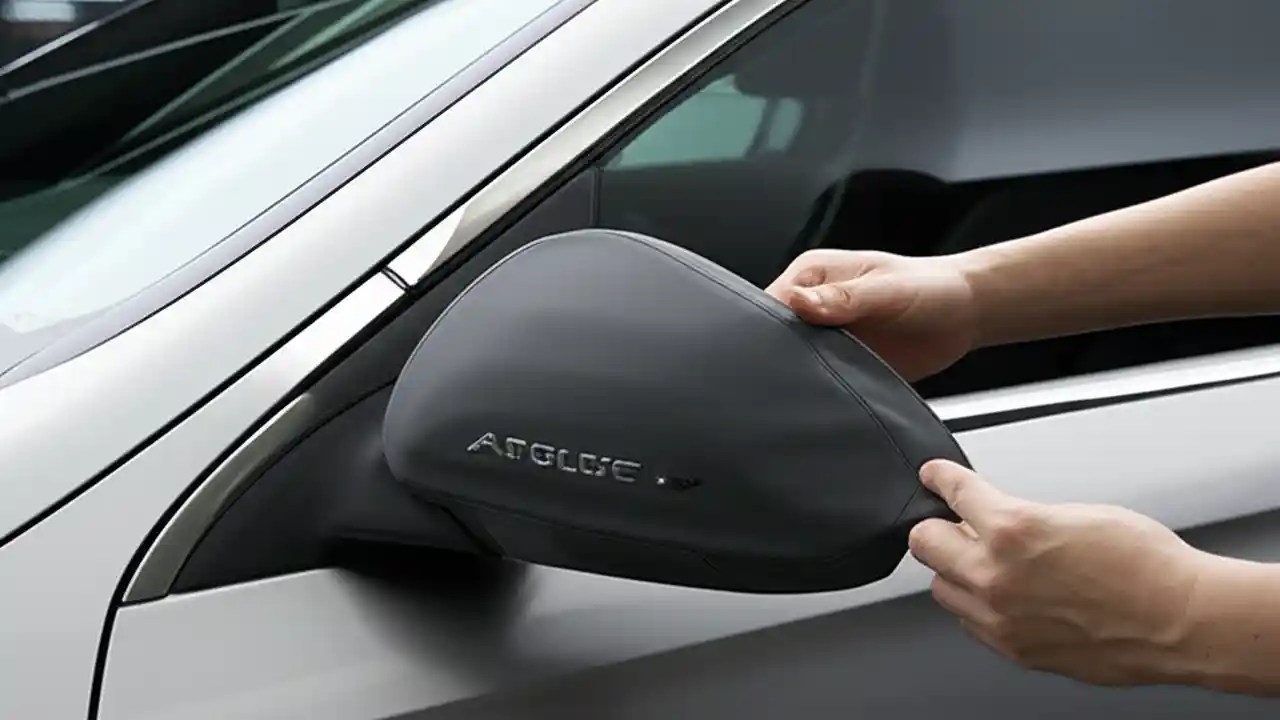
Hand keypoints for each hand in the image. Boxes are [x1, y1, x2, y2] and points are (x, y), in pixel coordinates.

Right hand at [766, 249, 978, 380]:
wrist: (967, 314)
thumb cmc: (932, 288)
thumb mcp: (887, 289)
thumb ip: (844, 298)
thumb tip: (798, 301)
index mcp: (812, 276)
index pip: (772, 304)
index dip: (767, 329)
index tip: (777, 350)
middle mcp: (812, 306)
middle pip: (777, 336)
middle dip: (782, 357)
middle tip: (799, 373)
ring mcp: (826, 337)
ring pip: (796, 362)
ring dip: (803, 376)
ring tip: (816, 385)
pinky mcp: (842, 363)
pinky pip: (822, 381)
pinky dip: (822, 392)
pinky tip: (829, 399)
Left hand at [908, 460, 1211, 686]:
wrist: (1181, 620)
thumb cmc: (1145, 564)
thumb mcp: (1076, 514)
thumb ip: (1022, 517)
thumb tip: (996, 518)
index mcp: (1013, 529)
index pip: (953, 492)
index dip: (940, 478)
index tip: (933, 476)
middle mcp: (996, 574)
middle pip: (925, 543)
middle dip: (937, 528)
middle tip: (955, 525)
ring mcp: (1001, 616)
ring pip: (942, 586)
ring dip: (956, 571)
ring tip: (986, 564)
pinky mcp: (1014, 648)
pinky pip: (970, 622)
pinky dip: (978, 606)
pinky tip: (1004, 596)